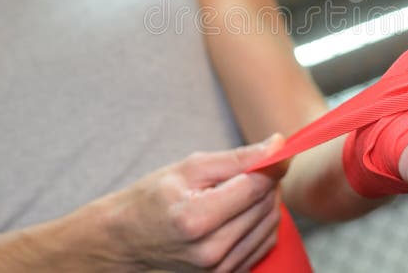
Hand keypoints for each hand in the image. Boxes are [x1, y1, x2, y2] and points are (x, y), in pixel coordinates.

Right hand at [95, 135, 286, 272]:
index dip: (273, 164)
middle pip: (266, 206)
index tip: (280, 148)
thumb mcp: (190, 168)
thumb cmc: (154, 199)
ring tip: (245, 187)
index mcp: (197, 219)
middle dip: (269, 181)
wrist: (127, 241)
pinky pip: (263, 244)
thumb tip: (278, 146)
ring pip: (270, 226)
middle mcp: (211, 251)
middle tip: (256, 165)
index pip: (256, 187)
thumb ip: (237, 158)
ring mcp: (220, 270)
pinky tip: (244, 210)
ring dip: (268, 201)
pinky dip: (262, 222)